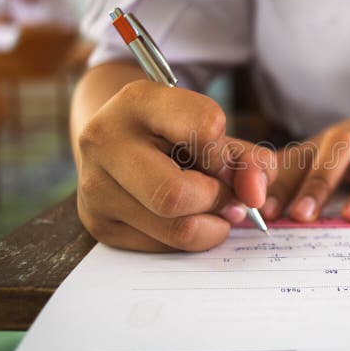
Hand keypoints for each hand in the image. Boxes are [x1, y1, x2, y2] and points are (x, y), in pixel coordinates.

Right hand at [76, 80, 275, 251]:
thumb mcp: (215, 131)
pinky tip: (184, 218)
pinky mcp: (98, 223)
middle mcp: (105, 141)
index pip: (205, 130)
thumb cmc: (175, 133)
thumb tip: (254, 196)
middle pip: (178, 194)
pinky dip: (188, 240)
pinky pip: (163, 248)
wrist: (119, 141)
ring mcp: (95, 186)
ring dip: (210, 225)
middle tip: (226, 196)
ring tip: (211, 208)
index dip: (225, 155)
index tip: (223, 161)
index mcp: (139, 102)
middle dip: (217, 200)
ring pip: (175, 229)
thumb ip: (248, 159)